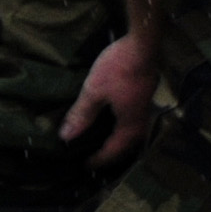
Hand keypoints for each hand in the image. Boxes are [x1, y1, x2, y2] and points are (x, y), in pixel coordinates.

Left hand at [62, 31, 159, 166]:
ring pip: (131, 133)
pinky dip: (120, 127)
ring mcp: (144, 108)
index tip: (84, 165)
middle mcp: (141, 120)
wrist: (142, 46)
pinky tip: (110, 120)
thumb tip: (66, 137)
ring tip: (101, 143)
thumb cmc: (118, 69)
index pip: (114, 150)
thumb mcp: (94, 91)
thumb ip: (82, 115)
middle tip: (94, 159)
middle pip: (127, 145)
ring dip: (117, 141)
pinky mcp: (142, 97)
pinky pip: (132, 121)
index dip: (99, 159)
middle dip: (111, 154)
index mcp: (130, 124)